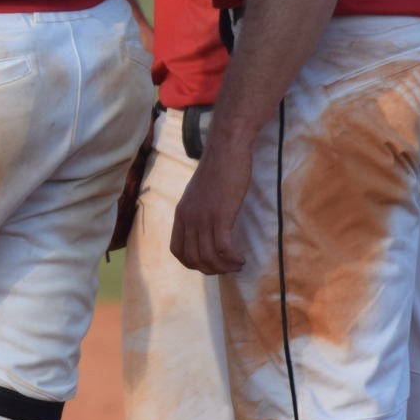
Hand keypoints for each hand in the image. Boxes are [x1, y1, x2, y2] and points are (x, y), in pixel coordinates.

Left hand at [170, 142, 249, 274]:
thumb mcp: (198, 194)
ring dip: (224, 267)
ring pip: (208, 257)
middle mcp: (188, 218)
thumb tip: (204, 229)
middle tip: (227, 268)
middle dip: (210, 269)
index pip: (177, 250)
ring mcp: (203, 217)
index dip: (192, 264)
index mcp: (181, 213)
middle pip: (193, 258)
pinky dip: (232, 259)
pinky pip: (223, 248)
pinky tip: (241, 259)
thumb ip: (197, 212)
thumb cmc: (217, 170)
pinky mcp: (221, 215)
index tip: (209, 264)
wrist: (226, 150)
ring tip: (237, 264)